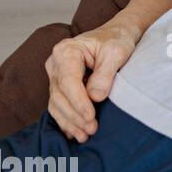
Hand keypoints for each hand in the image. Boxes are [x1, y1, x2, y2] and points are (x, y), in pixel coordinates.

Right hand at [44, 18, 140, 141]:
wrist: (115, 36)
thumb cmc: (116, 40)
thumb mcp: (116, 52)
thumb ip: (105, 74)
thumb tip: (96, 97)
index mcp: (66, 51)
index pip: (68, 81)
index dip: (78, 101)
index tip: (90, 116)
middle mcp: (55, 64)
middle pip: (60, 95)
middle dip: (75, 115)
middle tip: (92, 129)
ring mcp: (55, 76)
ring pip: (57, 103)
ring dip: (70, 122)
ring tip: (85, 136)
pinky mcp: (60, 87)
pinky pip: (59, 106)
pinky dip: (67, 120)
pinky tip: (75, 133)